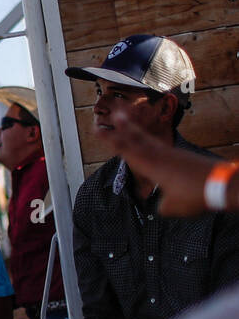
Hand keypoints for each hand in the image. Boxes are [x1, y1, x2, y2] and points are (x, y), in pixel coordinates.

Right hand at [106, 108, 224, 214]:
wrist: (222, 184)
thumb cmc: (196, 195)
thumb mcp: (173, 207)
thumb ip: (162, 205)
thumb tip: (162, 205)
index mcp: (151, 166)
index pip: (125, 150)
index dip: (110, 140)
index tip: (97, 130)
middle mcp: (159, 156)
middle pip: (136, 138)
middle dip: (123, 126)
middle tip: (113, 111)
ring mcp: (171, 154)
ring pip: (148, 139)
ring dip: (135, 129)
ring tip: (126, 117)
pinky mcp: (182, 156)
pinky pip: (160, 145)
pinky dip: (150, 141)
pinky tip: (150, 145)